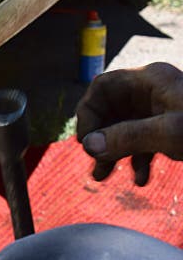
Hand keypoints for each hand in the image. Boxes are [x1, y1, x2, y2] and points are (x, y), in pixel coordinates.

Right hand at [75, 62, 182, 185]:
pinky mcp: (169, 130)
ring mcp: (159, 111)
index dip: (88, 113)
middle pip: (109, 111)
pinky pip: (142, 143)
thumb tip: (89, 146)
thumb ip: (128, 137)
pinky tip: (140, 179)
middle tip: (94, 162)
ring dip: (112, 154)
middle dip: (98, 139)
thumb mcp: (170, 132)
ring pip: (123, 130)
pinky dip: (136, 161)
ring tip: (103, 177)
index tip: (87, 141)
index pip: (103, 88)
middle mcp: (151, 93)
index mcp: (150, 80)